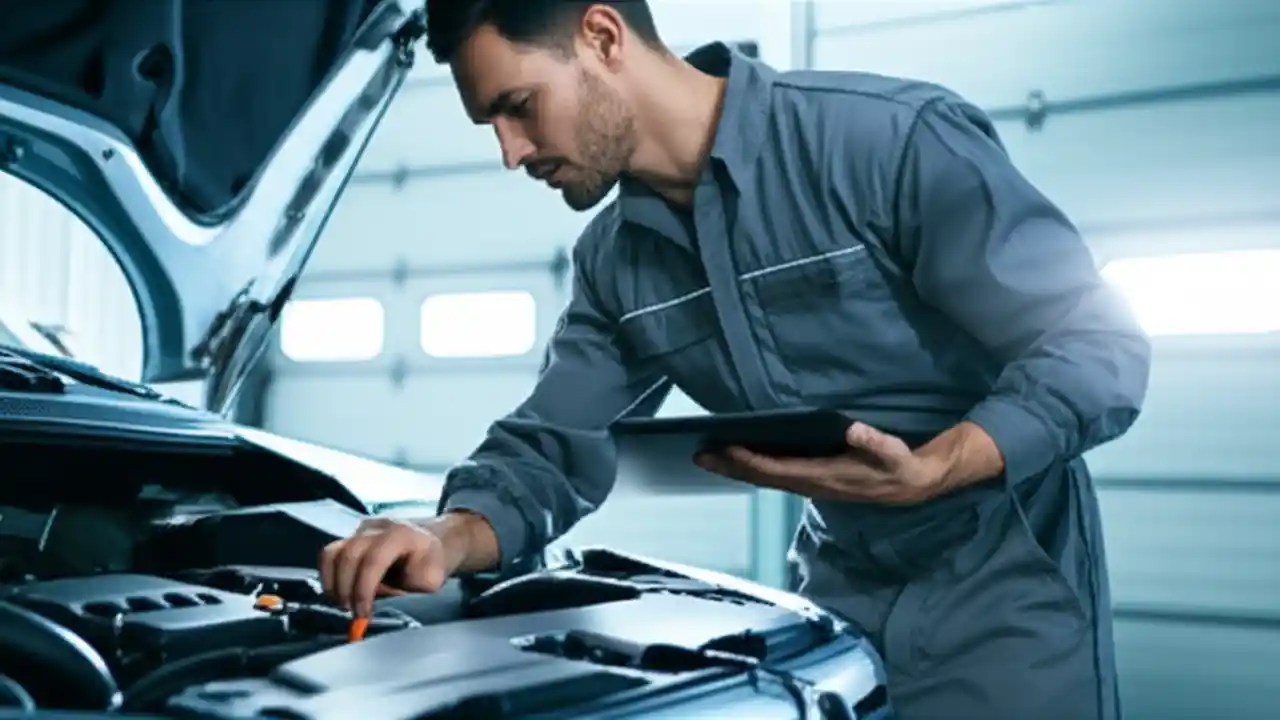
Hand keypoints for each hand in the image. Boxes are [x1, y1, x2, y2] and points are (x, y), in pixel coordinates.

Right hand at [319, 516, 460, 618]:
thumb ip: (404, 586)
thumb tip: (378, 597)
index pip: (374, 559)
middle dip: (345, 589)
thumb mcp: (430, 580)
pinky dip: (329, 577)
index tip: (362, 614)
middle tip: (351, 613)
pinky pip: (330, 555)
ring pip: (331, 553)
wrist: (434, 541)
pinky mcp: (350, 537)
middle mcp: (377, 527)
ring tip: (343, 604)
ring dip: (332, 583)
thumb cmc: (432, 563)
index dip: (363, 589)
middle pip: (348, 554)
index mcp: (401, 534)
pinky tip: (340, 594)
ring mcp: (361, 530)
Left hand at [693, 422, 947, 504]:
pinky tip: (740, 460)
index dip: (750, 460)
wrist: (913, 485)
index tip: (727, 446)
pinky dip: (754, 469)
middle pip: (762, 478)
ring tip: (710, 457)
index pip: (777, 471)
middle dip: (731, 468)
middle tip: (699, 456)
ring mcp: (811, 485)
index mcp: (824, 477)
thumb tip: (855, 428)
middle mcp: (812, 485)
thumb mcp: (894, 454)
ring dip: (738, 470)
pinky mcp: (813, 481)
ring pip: (766, 480)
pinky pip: (776, 477)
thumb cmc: (901, 467)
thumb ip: (875, 443)